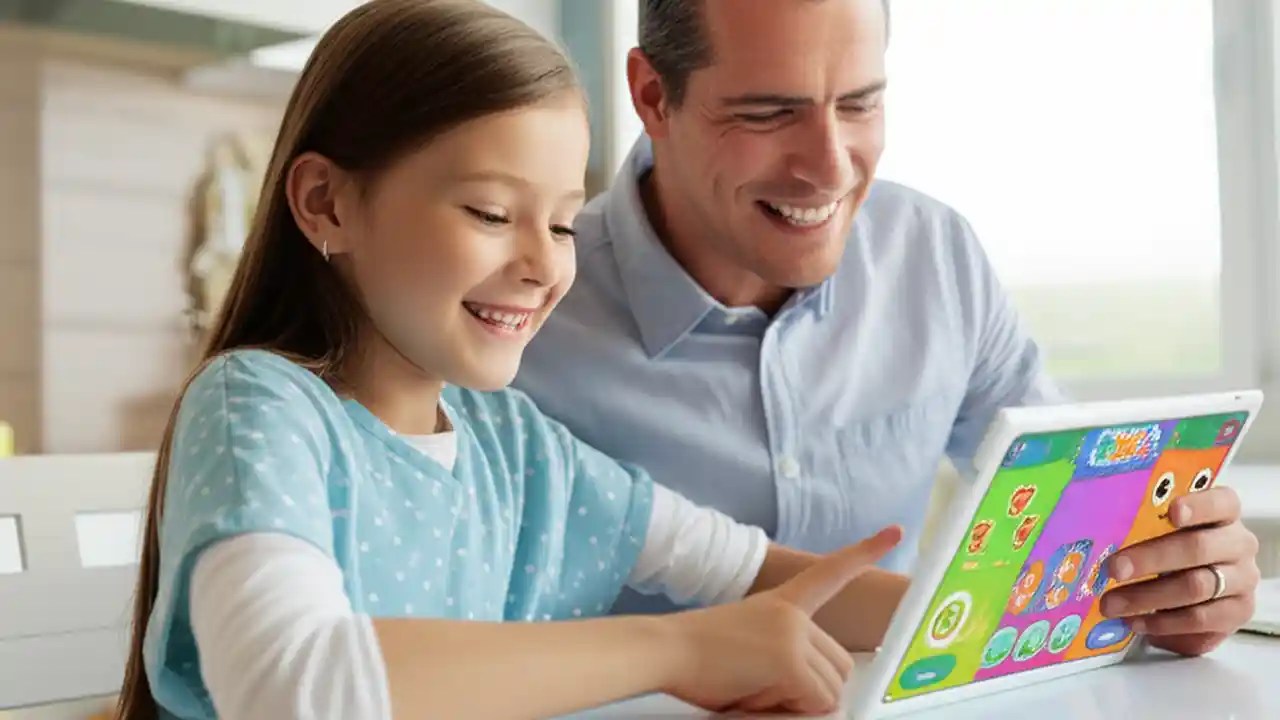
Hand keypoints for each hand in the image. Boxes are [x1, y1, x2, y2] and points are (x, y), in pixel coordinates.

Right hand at [660, 526, 902, 715]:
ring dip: (798, 703)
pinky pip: (813, 702)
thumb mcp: (749, 647)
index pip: (829, 574)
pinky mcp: (789, 660)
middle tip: (763, 689)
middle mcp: (794, 615)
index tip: (896, 531)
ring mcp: (793, 634)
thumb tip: (821, 694)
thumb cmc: (694, 658)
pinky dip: (787, 711)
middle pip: (840, 667)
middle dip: (812, 690)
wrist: (663, 652)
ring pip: (831, 689)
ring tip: (753, 690)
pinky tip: (752, 696)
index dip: (864, 553)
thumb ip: (786, 654)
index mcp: (782, 604)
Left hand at [1100, 486, 1260, 655]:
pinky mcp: (1239, 611)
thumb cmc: (1173, 547)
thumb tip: (1099, 533)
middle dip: (1151, 558)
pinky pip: (1200, 619)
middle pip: (1198, 548)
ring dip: (1148, 597)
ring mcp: (1242, 579)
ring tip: (1112, 604)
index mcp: (1224, 513)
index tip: (1172, 512)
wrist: (1204, 589)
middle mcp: (1238, 543)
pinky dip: (1163, 622)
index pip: (1221, 502)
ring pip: (1196, 587)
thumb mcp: (1162, 532)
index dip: (1198, 506)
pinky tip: (1135, 622)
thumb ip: (1145, 526)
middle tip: (1113, 569)